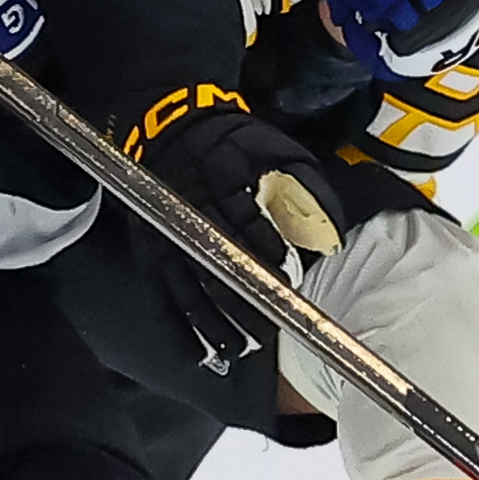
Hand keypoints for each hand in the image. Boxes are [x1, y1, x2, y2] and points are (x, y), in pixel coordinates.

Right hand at [119, 82, 345, 366]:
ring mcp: (167, 231)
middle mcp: (189, 205)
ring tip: (236, 348)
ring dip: (213, 321)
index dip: (262, 245)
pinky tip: (196, 352)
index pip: (242, 216)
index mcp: (222, 176)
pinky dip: (178, 325)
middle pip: (215, 257)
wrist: (171, 127)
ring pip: (188, 284)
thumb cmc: (232, 143)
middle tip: (267, 325)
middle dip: (241, 296)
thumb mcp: (274, 149)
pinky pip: (163, 293)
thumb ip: (302, 186)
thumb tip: (327, 232)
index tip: (284, 272)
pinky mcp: (151, 248)